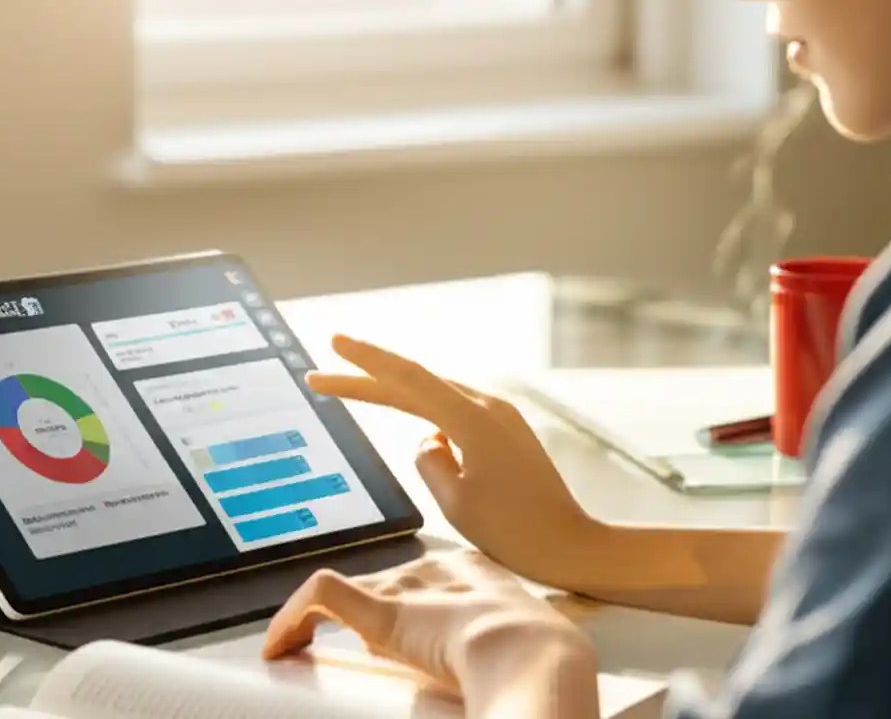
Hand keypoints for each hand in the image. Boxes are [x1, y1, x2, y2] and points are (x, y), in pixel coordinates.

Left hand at [263, 550, 599, 717]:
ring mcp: (410, 586)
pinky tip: (277, 645)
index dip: (403, 609)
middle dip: (357, 615)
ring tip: (293, 651)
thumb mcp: (526, 653)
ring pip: (345, 592)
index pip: (426, 583)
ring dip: (312, 623)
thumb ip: (497, 659)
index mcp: (482, 575)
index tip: (390, 641)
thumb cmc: (543, 663)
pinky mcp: (380, 606)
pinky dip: (291, 618)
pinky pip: (320, 597)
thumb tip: (492, 691)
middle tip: (333, 649)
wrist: (535, 655)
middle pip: (383, 584)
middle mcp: (442, 570)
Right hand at [306, 335, 603, 588]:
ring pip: (438, 408)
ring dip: (409, 418)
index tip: (332, 345)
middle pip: (414, 386)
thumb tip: (429, 439)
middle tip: (320, 378)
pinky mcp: (509, 433)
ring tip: (410, 448)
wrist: (570, 545)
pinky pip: (459, 424)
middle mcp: (489, 407)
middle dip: (366, 382)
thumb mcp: (454, 499)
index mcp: (472, 419)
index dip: (365, 362)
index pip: (406, 379)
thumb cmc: (513, 529)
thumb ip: (427, 460)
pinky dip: (439, 436)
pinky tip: (454, 476)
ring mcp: (502, 417)